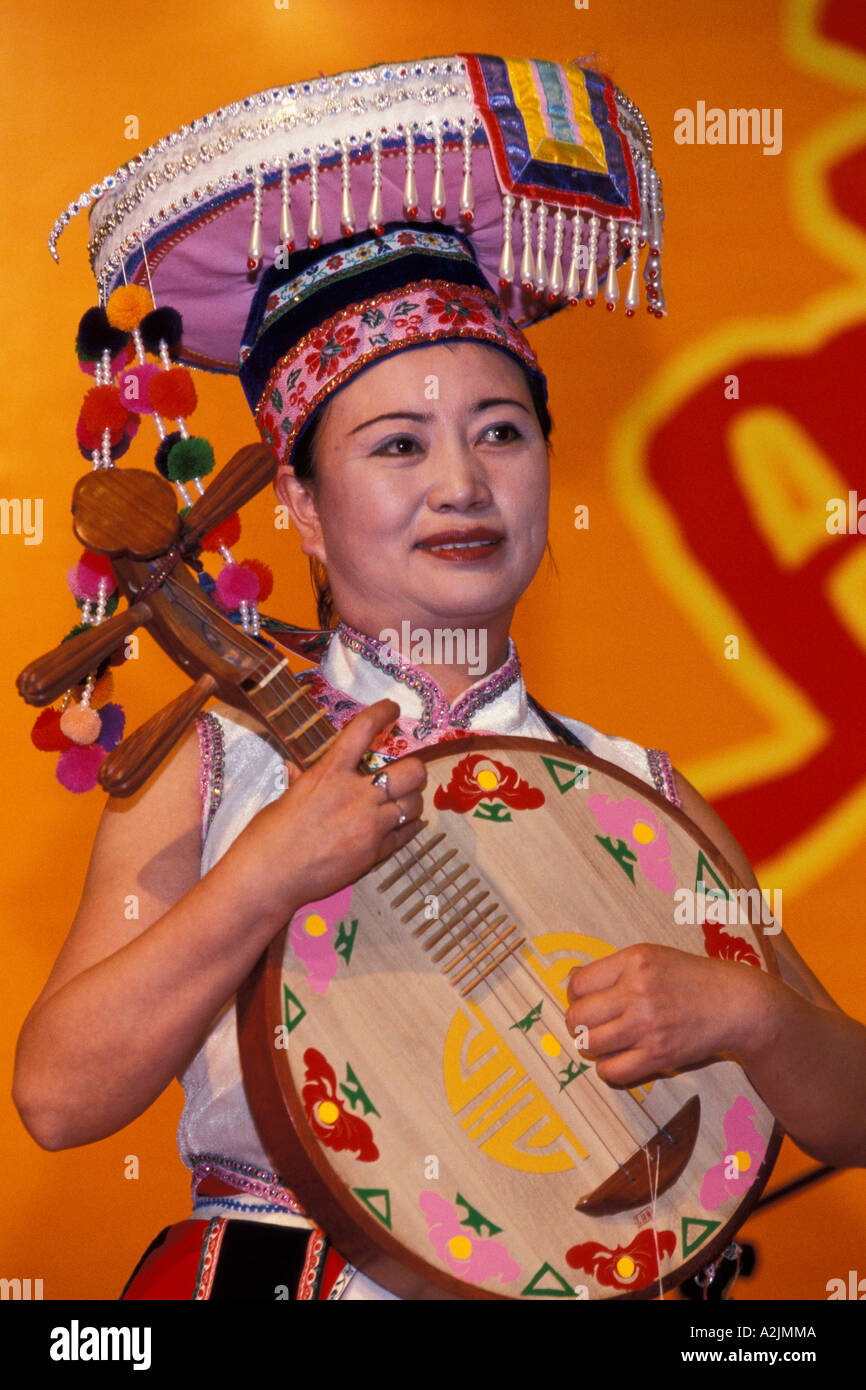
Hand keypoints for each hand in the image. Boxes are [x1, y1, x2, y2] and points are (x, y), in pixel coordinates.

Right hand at [225, 699, 426, 925]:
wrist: (268, 878)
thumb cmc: (267, 835)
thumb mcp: (287, 798)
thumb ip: (303, 781)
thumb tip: (296, 769)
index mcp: (330, 773)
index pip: (364, 729)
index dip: (383, 712)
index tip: (392, 708)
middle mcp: (356, 795)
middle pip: (412, 770)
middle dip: (413, 769)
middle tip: (405, 772)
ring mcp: (370, 826)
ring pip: (414, 803)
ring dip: (410, 800)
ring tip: (399, 802)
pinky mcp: (375, 853)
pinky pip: (406, 834)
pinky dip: (407, 827)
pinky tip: (401, 825)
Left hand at [564, 943, 764, 1085]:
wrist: (735, 1004)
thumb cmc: (691, 978)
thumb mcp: (652, 956)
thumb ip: (613, 968)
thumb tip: (572, 982)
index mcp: (634, 961)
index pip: (577, 983)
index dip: (575, 994)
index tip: (586, 999)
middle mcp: (637, 991)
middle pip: (577, 1016)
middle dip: (579, 1022)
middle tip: (595, 1022)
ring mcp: (647, 1026)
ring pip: (589, 1045)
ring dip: (591, 1045)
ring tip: (607, 1039)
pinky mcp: (658, 1056)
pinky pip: (611, 1071)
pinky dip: (608, 1068)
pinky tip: (619, 1057)